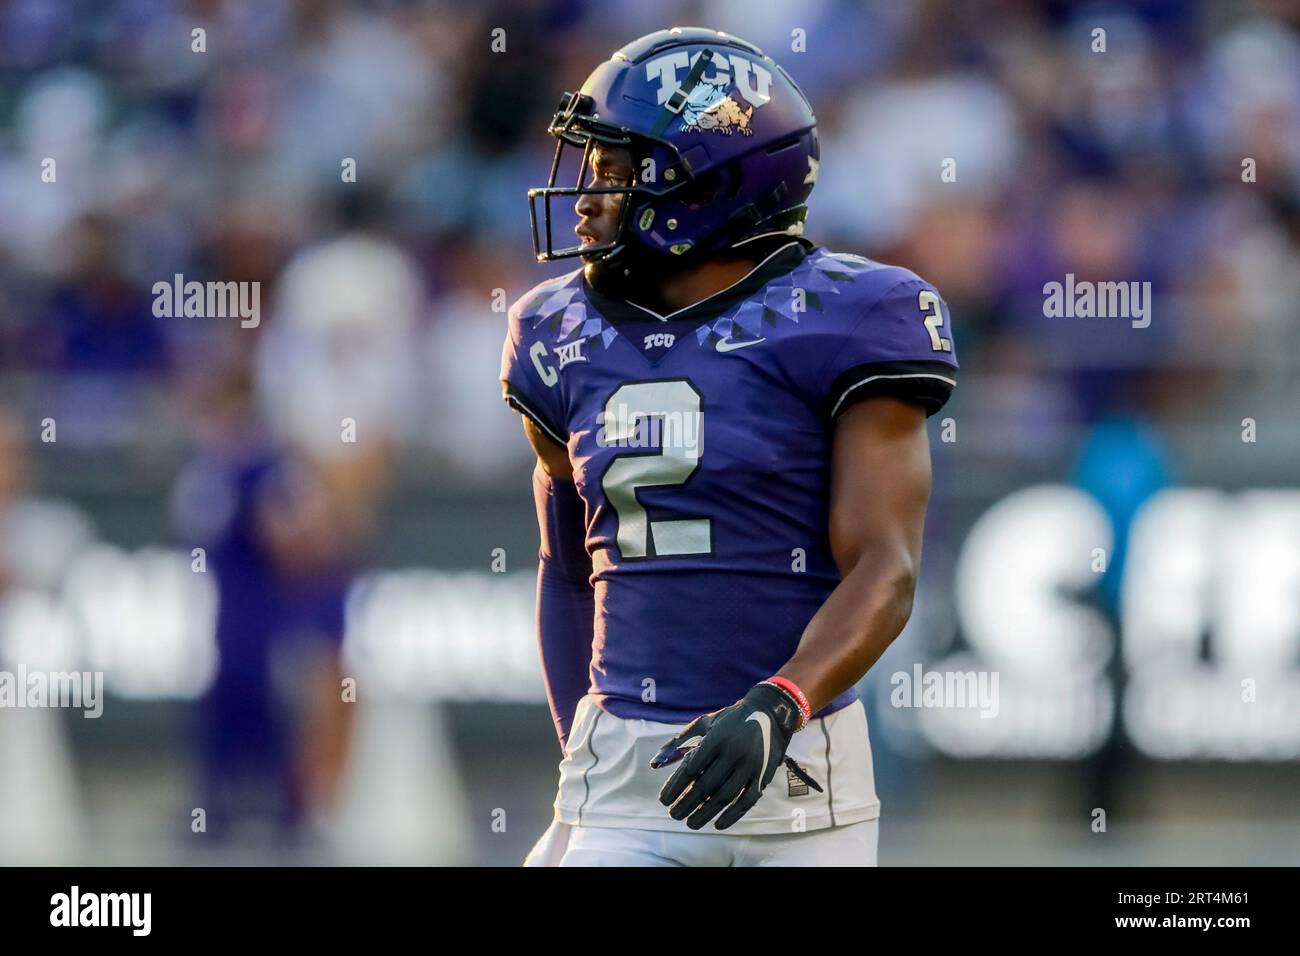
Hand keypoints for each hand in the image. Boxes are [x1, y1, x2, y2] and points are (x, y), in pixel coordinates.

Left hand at [650, 682, 820, 829]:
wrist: (772, 713)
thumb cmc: (731, 719)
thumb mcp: (706, 722)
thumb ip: (680, 741)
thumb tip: (655, 762)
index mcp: (717, 737)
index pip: (691, 768)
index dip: (675, 787)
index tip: (663, 800)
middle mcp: (734, 752)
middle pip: (705, 786)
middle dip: (686, 804)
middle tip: (673, 815)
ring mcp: (751, 765)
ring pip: (725, 796)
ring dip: (705, 814)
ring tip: (690, 823)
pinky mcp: (763, 775)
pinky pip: (748, 801)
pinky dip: (733, 816)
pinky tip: (718, 824)